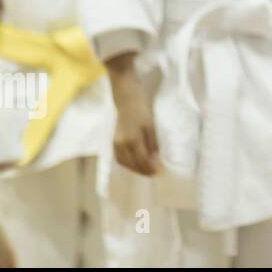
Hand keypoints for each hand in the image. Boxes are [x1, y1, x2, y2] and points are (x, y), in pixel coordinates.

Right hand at [107, 60, 158, 174]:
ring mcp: (116, 142)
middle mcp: (122, 144)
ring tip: (144, 170)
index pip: (142, 160)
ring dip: (134, 169)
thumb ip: (152, 143)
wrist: (125, 98)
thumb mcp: (150, 125)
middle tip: (153, 173)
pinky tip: (133, 163)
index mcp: (133, 139)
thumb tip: (155, 158)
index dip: (150, 168)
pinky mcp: (113, 140)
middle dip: (142, 171)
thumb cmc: (141, 108)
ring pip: (123, 162)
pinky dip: (126, 163)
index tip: (158, 172)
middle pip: (132, 164)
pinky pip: (118, 157)